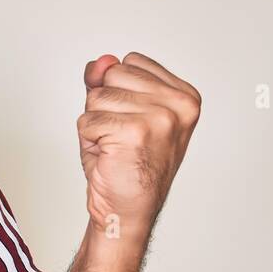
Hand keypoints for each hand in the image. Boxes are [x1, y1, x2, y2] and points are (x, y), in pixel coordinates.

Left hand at [78, 52, 200, 240]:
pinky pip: (88, 119)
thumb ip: (107, 81)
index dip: (117, 91)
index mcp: (185, 94)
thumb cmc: (124, 163)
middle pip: (112, 74)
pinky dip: (88, 140)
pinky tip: (110, 155)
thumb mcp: (117, 111)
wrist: (127, 210)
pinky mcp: (137, 131)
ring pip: (97, 96)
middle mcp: (180, 103)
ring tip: (115, 146)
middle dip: (104, 105)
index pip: (130, 61)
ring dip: (96, 124)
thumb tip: (100, 61)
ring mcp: (162, 116)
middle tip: (119, 136)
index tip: (132, 120)